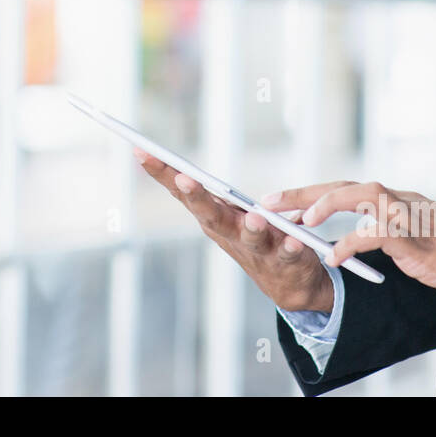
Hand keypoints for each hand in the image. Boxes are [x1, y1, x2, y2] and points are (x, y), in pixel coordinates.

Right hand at [133, 149, 336, 312]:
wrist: (289, 285)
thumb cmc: (251, 238)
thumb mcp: (225, 215)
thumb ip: (206, 195)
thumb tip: (174, 168)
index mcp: (213, 216)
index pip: (182, 192)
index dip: (161, 173)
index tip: (141, 150)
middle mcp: (230, 232)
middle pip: (210, 213)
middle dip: (196, 196)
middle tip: (184, 178)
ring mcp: (257, 248)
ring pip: (251, 237)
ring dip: (250, 228)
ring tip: (254, 219)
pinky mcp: (286, 259)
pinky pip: (288, 252)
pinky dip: (290, 246)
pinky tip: (294, 241)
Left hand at [262, 181, 435, 301]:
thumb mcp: (419, 243)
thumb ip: (389, 235)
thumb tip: (353, 238)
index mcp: (400, 202)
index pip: (348, 189)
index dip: (312, 192)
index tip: (279, 200)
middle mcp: (403, 201)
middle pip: (346, 185)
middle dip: (304, 192)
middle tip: (268, 201)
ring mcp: (415, 216)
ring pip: (364, 195)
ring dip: (328, 203)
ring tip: (300, 220)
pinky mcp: (424, 239)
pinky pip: (382, 233)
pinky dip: (354, 241)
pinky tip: (333, 255)